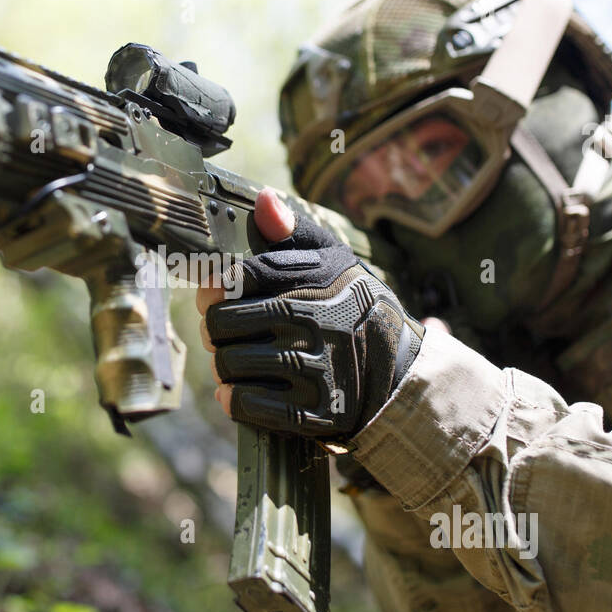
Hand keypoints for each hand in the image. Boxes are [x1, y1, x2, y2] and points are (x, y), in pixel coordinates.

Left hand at [195, 187, 422, 439]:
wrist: (399, 369)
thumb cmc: (353, 307)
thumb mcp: (333, 260)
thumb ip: (292, 231)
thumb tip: (263, 201)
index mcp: (310, 282)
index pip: (233, 279)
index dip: (212, 287)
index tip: (213, 294)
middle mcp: (310, 322)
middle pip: (221, 324)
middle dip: (214, 328)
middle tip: (221, 331)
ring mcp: (313, 369)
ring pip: (229, 365)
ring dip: (222, 365)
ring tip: (232, 359)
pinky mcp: (313, 410)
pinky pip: (247, 405)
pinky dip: (232, 399)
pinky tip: (234, 391)